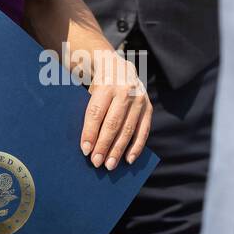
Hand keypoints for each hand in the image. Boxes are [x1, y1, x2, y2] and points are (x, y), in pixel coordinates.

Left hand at [81, 48, 151, 170]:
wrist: (118, 67)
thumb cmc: (97, 85)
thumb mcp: (90, 90)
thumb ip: (89, 111)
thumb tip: (85, 142)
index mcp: (106, 85)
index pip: (96, 113)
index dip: (90, 133)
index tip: (85, 150)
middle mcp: (124, 92)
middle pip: (112, 124)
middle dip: (104, 145)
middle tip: (96, 162)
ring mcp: (139, 100)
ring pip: (128, 129)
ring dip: (118, 150)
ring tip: (110, 166)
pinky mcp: (148, 107)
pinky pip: (144, 130)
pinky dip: (137, 147)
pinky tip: (129, 159)